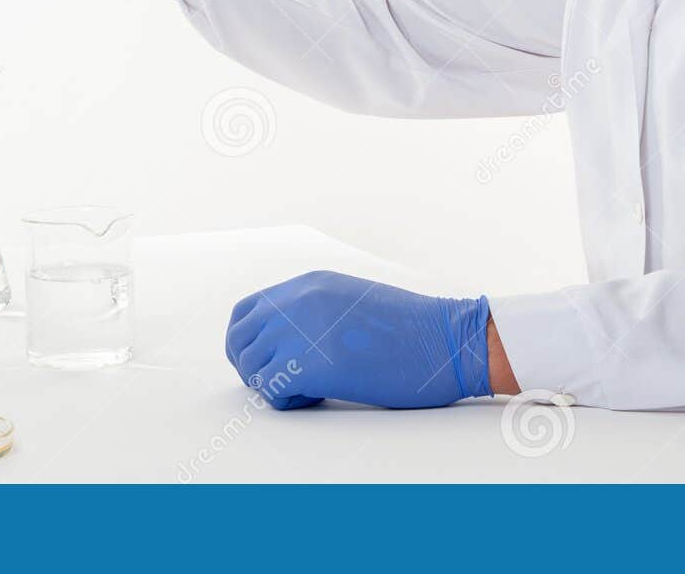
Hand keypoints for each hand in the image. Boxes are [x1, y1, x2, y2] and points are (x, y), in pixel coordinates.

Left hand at [224, 270, 490, 409]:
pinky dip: (286, 400)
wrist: (446, 341)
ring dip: (271, 384)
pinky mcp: (309, 365)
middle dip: (251, 365)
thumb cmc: (413, 330)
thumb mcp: (355, 301)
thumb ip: (317, 310)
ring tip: (309, 389)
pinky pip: (270, 390)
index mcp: (309, 283)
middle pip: (239, 338)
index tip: (265, 360)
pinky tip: (318, 397)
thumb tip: (290, 339)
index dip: (247, 340)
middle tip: (282, 382)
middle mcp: (297, 301)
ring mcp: (300, 331)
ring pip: (251, 366)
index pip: (248, 311)